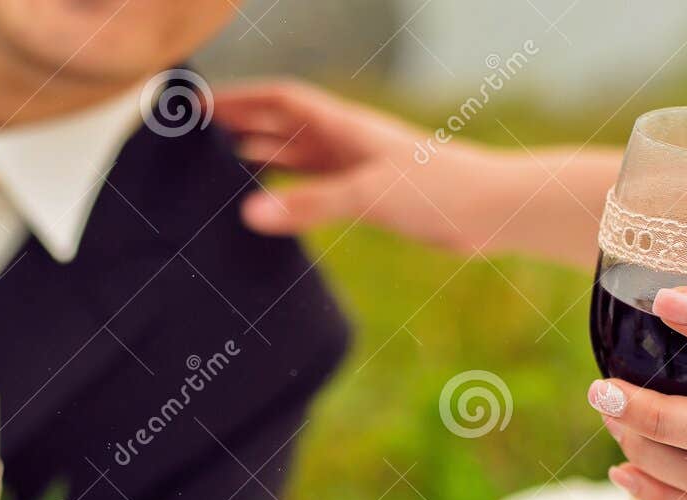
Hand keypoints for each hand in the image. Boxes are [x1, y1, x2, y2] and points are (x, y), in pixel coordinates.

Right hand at [214, 79, 522, 252]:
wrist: (490, 211)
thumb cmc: (438, 190)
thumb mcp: (368, 195)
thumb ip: (310, 204)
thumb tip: (251, 213)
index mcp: (344, 126)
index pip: (280, 101)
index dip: (239, 99)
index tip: (199, 104)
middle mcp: (346, 141)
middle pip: (282, 125)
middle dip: (240, 126)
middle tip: (195, 137)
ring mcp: (358, 168)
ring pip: (298, 157)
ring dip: (262, 158)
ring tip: (219, 169)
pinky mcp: (370, 196)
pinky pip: (317, 188)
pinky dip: (290, 192)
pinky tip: (273, 206)